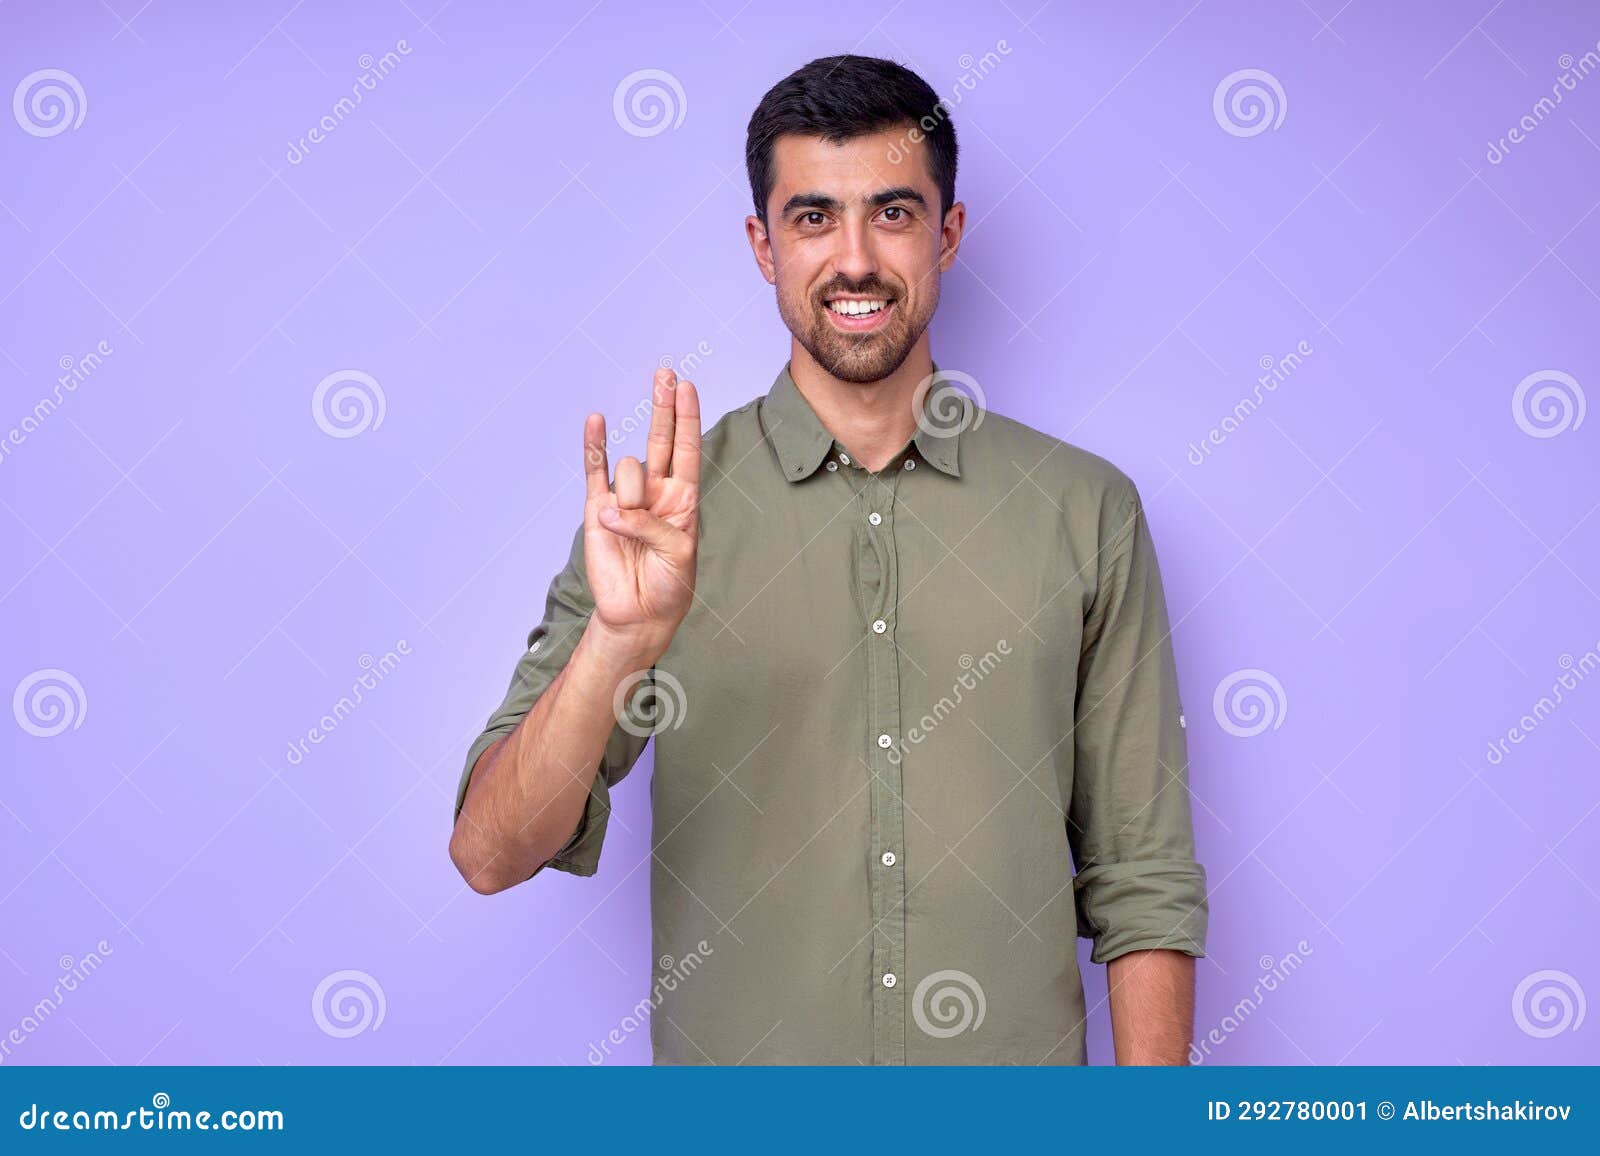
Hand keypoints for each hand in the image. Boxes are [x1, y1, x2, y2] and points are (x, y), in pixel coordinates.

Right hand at [582, 367, 700, 663]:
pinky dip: (594, 446)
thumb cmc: (669, 583)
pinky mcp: (597, 508)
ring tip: (630, 532)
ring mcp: (626, 497)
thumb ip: (651, 525)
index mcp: (684, 498)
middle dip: (664, 406)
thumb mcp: (677, 552)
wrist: (638, 612)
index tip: (688, 386)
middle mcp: (656, 491)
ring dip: (631, 502)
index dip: (687, 418)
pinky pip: (595, 471)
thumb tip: (611, 509)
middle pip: (660, 439)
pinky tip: (596, 421)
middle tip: (666, 372)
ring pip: (629, 473)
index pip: (686, 449)